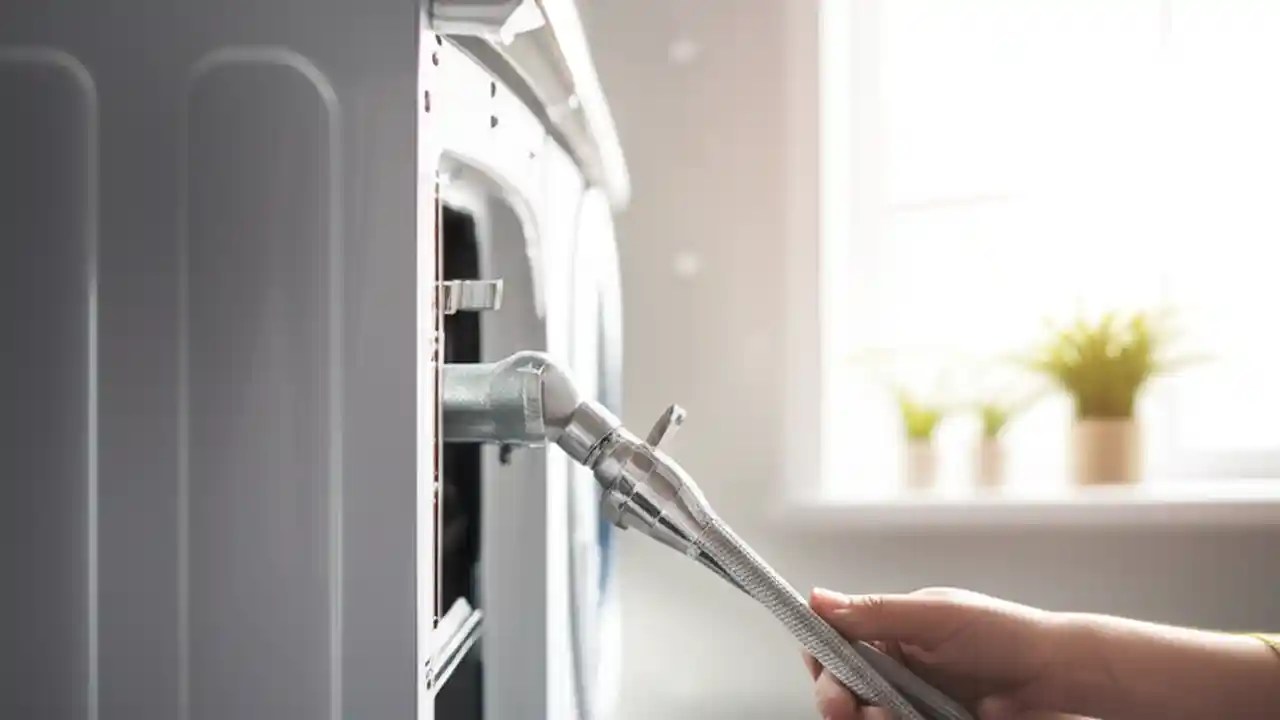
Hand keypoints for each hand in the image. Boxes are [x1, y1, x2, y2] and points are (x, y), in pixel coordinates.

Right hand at [801, 587, 1085, 719]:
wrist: (1057, 678)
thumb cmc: (1003, 634)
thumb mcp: (934, 616)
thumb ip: (875, 613)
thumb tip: (815, 599)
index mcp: (889, 632)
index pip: (833, 643)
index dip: (820, 658)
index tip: (823, 671)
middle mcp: (893, 668)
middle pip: (840, 687)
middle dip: (834, 699)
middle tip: (844, 709)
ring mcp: (910, 702)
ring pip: (863, 715)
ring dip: (861, 718)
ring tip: (883, 719)